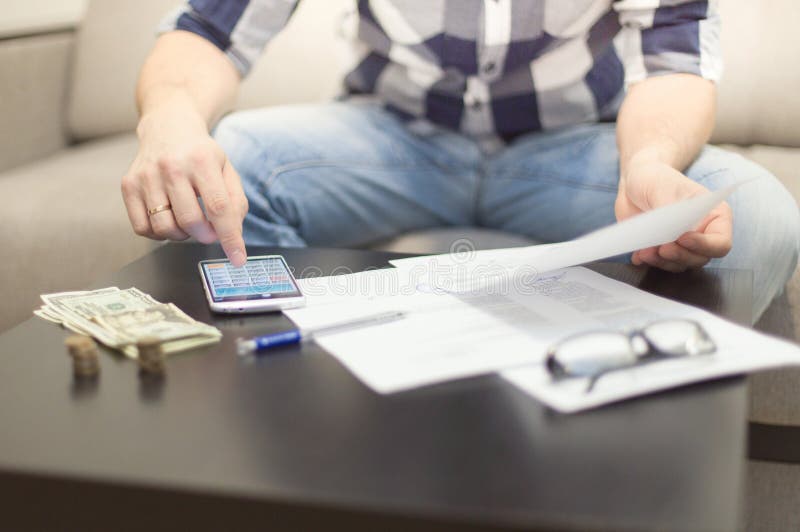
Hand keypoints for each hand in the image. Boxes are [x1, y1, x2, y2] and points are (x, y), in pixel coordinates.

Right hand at [121, 105, 248, 265]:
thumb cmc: (200, 154)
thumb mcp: (227, 170)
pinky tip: (168, 218)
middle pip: (190, 221)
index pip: (218, 207)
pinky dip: (159, 233)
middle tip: (209, 231)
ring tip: (188, 220)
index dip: (230, 237)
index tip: (237, 258)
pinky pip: (142, 228)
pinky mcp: (128, 184)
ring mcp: (146, 176)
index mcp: (202, 161)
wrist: (168, 127)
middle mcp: (172, 167)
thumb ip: (235, 202)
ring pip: (165, 228)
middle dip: (205, 235)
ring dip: (182, 235)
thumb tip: (233, 234)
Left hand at [615, 156, 731, 272]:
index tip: (682, 238)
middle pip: (699, 258)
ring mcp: (681, 244)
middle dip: (680, 256)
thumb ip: (670, 211)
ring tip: (646, 251)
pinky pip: (659, 264)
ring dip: (662, 262)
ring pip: (679, 264)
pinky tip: (639, 255)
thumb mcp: (663, 188)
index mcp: (713, 216)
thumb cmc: (657, 179)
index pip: (720, 243)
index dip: (704, 246)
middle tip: (662, 249)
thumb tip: (670, 233)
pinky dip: (649, 262)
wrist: (635, 182)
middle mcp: (701, 234)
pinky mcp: (661, 249)